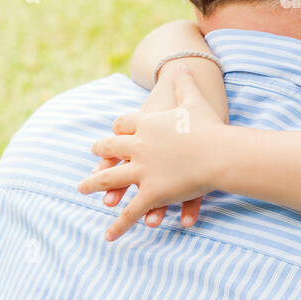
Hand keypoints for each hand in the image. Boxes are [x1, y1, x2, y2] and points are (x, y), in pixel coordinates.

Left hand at [79, 69, 226, 241]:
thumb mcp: (194, 99)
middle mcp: (138, 146)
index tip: (112, 133)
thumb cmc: (209, 125)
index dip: (118, 130)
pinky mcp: (151, 193)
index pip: (123, 124)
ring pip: (111, 179)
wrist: (219, 151)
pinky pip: (131, 211)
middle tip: (92, 158)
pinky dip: (119, 224)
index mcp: (146, 124)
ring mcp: (142, 171)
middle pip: (112, 148)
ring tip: (82, 189)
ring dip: (95, 184)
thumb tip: (184, 64)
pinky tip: (108, 235)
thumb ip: (185, 82)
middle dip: (101, 153)